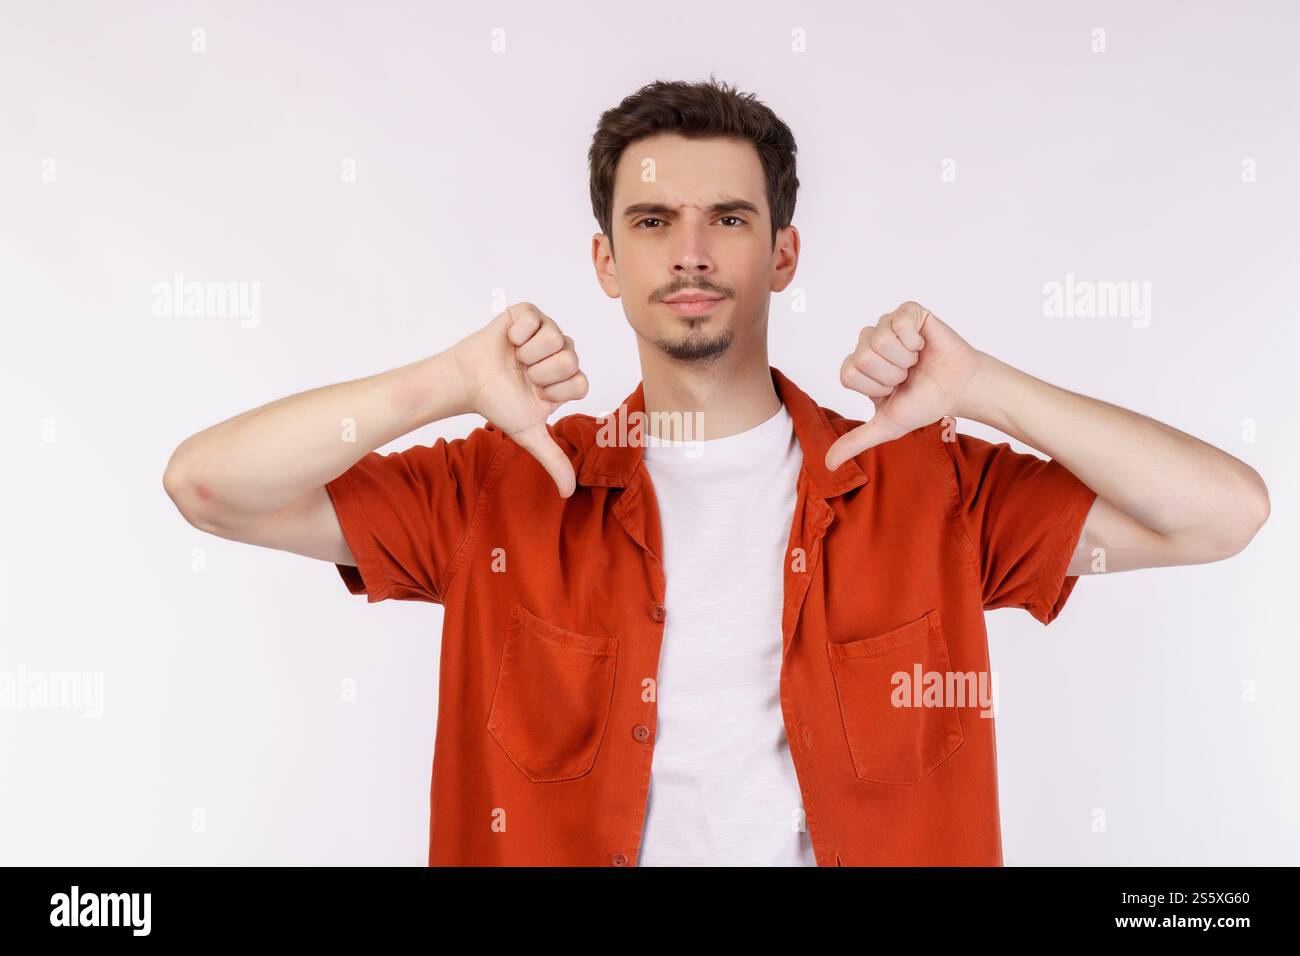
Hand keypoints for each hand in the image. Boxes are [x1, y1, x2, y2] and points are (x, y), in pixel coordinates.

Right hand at [450, 302, 588, 496]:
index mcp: (568, 379)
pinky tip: (509, 342)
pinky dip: (516, 334)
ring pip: (555, 337)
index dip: (555, 391)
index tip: (535, 392)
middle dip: (539, 372)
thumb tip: (568, 493)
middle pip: (570, 360)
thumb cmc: (497, 403)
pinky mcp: (528, 314)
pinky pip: (534, 319)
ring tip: (514, 358)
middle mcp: (562, 353)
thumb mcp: (527, 432)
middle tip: (522, 374)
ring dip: (527, 354)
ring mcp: (547, 331)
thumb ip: (553, 459)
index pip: (581, 382)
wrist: (465, 381)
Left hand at [825, 301, 984, 470]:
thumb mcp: (887, 425)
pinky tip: (923, 346)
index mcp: (858, 367)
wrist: (959, 389)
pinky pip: (900, 323)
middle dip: (892, 374)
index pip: (849, 374)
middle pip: (864, 357)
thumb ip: (856, 441)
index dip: (875, 387)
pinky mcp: (907, 312)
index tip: (893, 389)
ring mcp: (886, 324)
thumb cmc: (924, 403)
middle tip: (908, 375)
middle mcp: (867, 343)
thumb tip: (829, 465)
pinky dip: (916, 341)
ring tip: (916, 361)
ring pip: (881, 340)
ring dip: (906, 359)